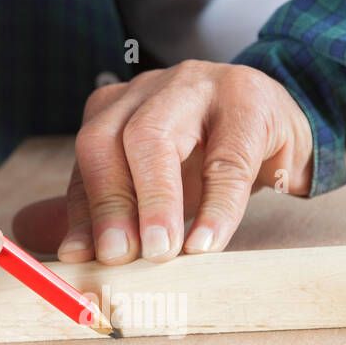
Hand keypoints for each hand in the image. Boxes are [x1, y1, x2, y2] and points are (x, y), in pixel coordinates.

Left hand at [54, 60, 312, 263]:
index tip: (78, 257)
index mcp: (118, 106)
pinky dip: (215, 207)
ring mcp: (198, 87)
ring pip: (157, 138)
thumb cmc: (211, 157)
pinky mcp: (248, 102)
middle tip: (118, 257)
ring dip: (154, 202)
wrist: (283, 125)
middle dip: (109, 203)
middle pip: (110, 139)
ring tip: (160, 253)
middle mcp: (150, 88)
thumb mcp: (157, 182)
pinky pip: (226, 159)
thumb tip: (63, 254)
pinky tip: (206, 242)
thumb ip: (110, 209)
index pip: (88, 159)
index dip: (81, 211)